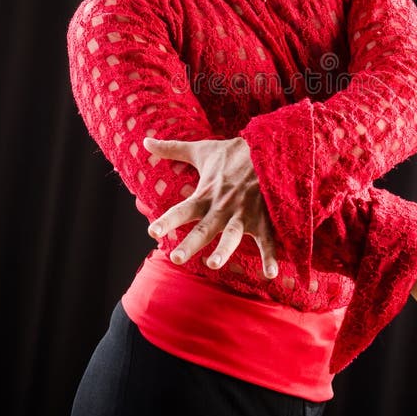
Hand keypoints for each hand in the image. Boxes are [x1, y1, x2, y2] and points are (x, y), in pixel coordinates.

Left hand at [143, 136, 277, 278]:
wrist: (267, 147)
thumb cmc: (233, 152)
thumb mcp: (201, 150)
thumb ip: (172, 149)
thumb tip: (145, 141)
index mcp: (206, 195)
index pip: (182, 210)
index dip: (168, 221)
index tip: (152, 232)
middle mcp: (222, 207)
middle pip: (204, 228)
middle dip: (191, 243)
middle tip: (175, 259)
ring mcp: (244, 213)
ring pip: (232, 235)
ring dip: (223, 250)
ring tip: (213, 264)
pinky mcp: (264, 217)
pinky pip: (267, 239)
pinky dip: (270, 256)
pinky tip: (270, 274)